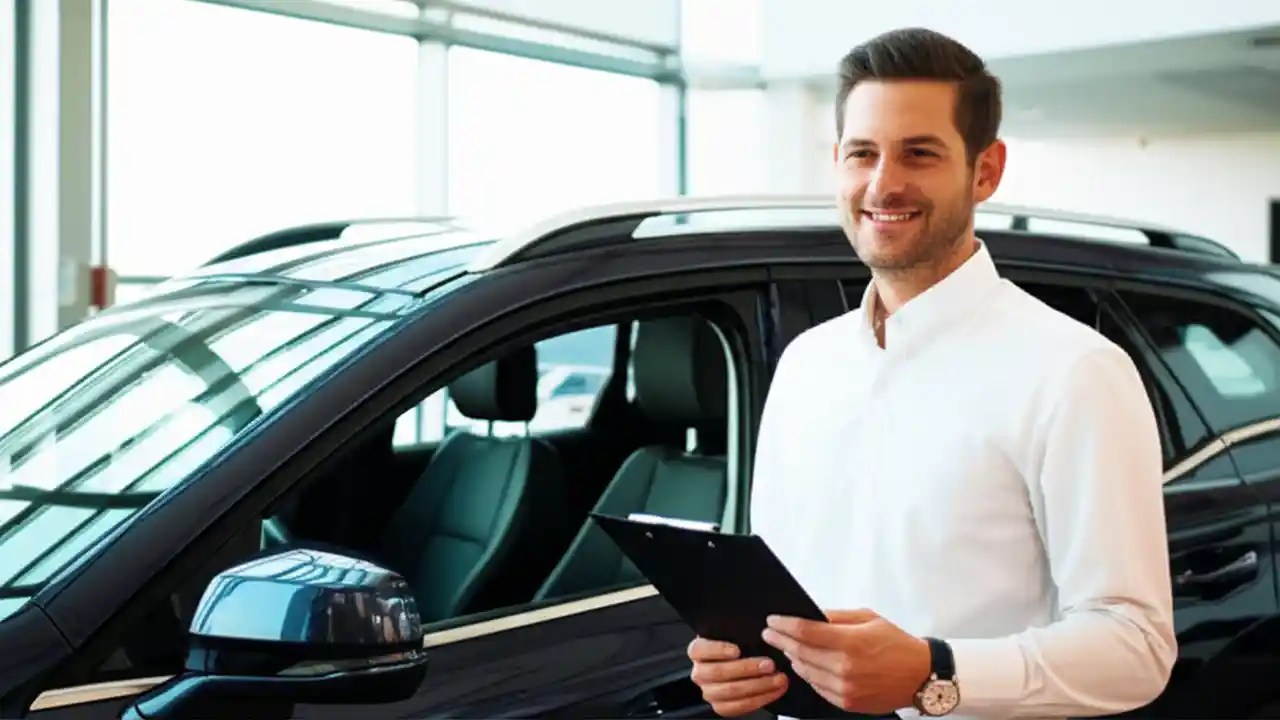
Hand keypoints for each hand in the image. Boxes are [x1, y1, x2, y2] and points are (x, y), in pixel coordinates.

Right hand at [687, 636, 789, 716]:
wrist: (741, 669)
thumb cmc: (739, 648)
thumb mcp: (734, 636)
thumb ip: (738, 634)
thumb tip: (759, 631)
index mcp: (698, 651)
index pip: (699, 650)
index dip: (717, 650)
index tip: (736, 650)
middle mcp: (700, 673)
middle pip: (718, 672)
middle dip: (747, 668)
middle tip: (769, 664)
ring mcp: (709, 692)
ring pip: (730, 691)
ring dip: (758, 685)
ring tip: (777, 678)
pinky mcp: (721, 706)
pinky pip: (739, 706)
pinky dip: (760, 699)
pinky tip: (774, 690)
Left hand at [762, 608, 930, 714]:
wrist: (920, 676)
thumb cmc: (897, 645)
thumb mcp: (868, 619)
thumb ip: (837, 617)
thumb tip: (811, 615)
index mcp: (851, 642)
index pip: (805, 632)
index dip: (784, 625)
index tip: (773, 620)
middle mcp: (845, 667)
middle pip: (800, 652)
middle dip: (780, 640)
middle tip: (770, 633)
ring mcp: (844, 688)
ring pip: (805, 671)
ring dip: (792, 657)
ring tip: (786, 647)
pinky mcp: (846, 702)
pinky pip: (817, 687)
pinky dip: (808, 674)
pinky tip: (805, 665)